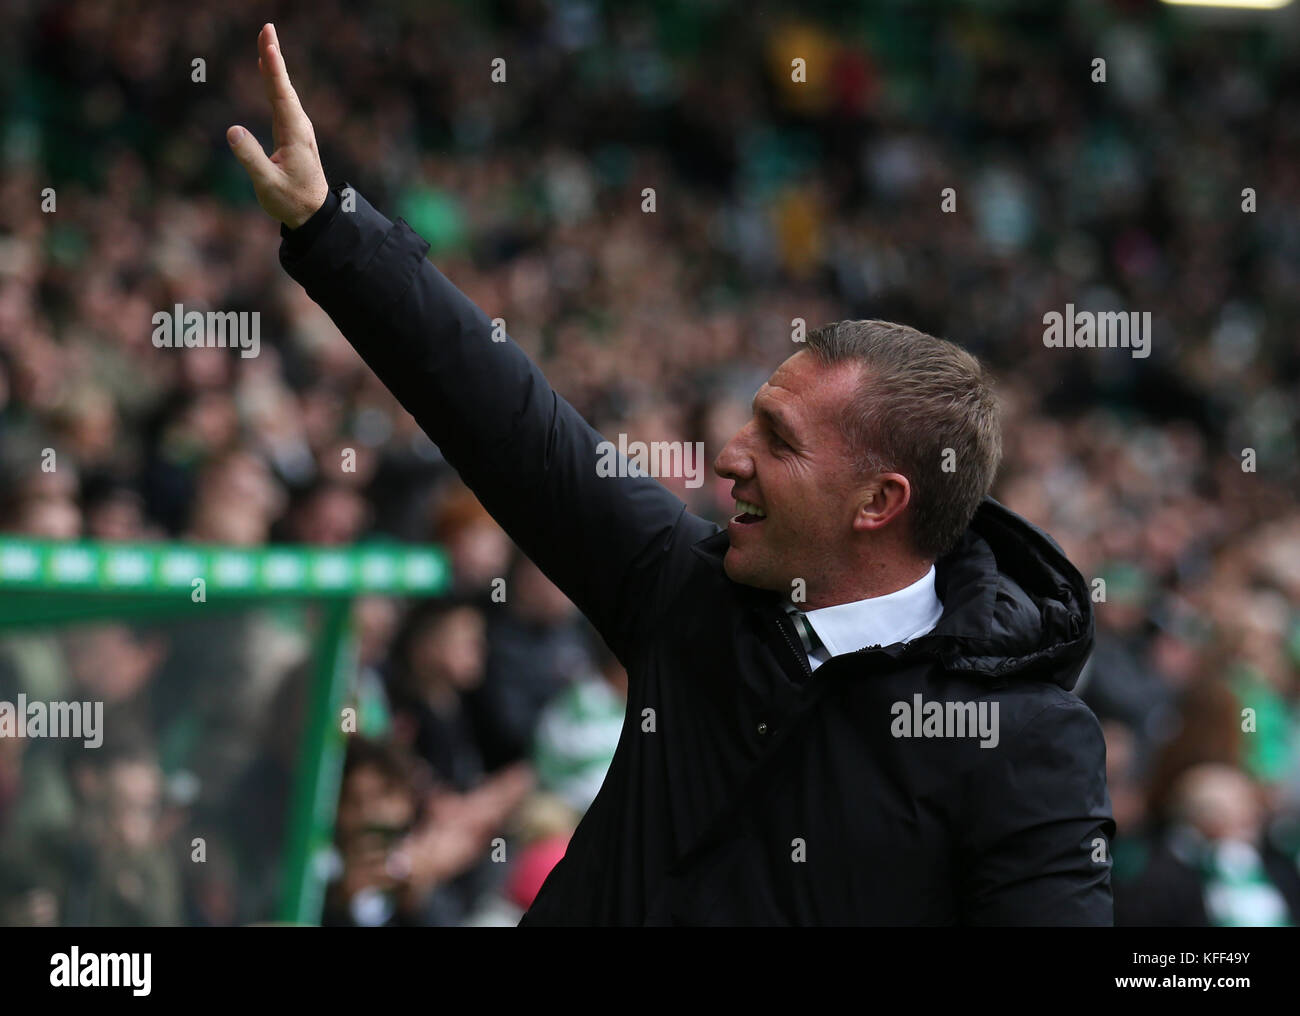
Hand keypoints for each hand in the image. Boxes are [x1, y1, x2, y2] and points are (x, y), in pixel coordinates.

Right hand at [226, 23, 329, 227]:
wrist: (314, 215)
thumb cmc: (291, 202)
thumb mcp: (267, 184)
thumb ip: (251, 158)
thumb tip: (232, 130)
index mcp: (294, 135)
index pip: (282, 95)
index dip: (274, 68)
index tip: (269, 43)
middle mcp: (299, 127)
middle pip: (284, 86)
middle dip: (274, 56)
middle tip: (267, 28)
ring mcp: (298, 129)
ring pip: (284, 91)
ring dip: (274, 65)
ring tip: (266, 40)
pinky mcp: (293, 133)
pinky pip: (282, 100)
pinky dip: (274, 81)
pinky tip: (269, 70)